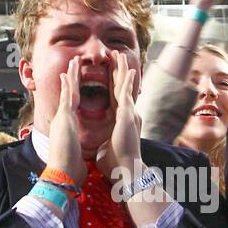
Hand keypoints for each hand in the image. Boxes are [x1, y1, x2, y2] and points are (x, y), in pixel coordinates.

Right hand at [46, 55, 86, 186]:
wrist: (62, 173)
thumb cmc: (68, 168)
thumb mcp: (74, 154)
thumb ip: (74, 149)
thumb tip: (76, 154)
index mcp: (67, 127)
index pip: (72, 107)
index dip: (74, 94)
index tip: (75, 83)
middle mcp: (63, 120)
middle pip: (68, 95)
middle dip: (71, 80)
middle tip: (73, 65)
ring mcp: (63, 118)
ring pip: (68, 92)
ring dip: (70, 76)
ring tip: (73, 62)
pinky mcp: (64, 118)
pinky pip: (67, 97)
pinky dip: (68, 84)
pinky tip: (68, 73)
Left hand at [97, 52, 142, 184]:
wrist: (125, 171)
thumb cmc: (115, 164)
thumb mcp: (105, 149)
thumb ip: (104, 143)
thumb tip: (98, 148)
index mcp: (121, 121)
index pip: (115, 97)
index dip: (113, 84)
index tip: (111, 72)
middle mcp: (127, 115)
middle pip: (122, 88)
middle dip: (119, 72)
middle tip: (117, 56)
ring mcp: (129, 114)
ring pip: (125, 87)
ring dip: (123, 71)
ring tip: (120, 56)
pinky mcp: (128, 116)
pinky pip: (126, 94)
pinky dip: (126, 81)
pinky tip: (127, 70)